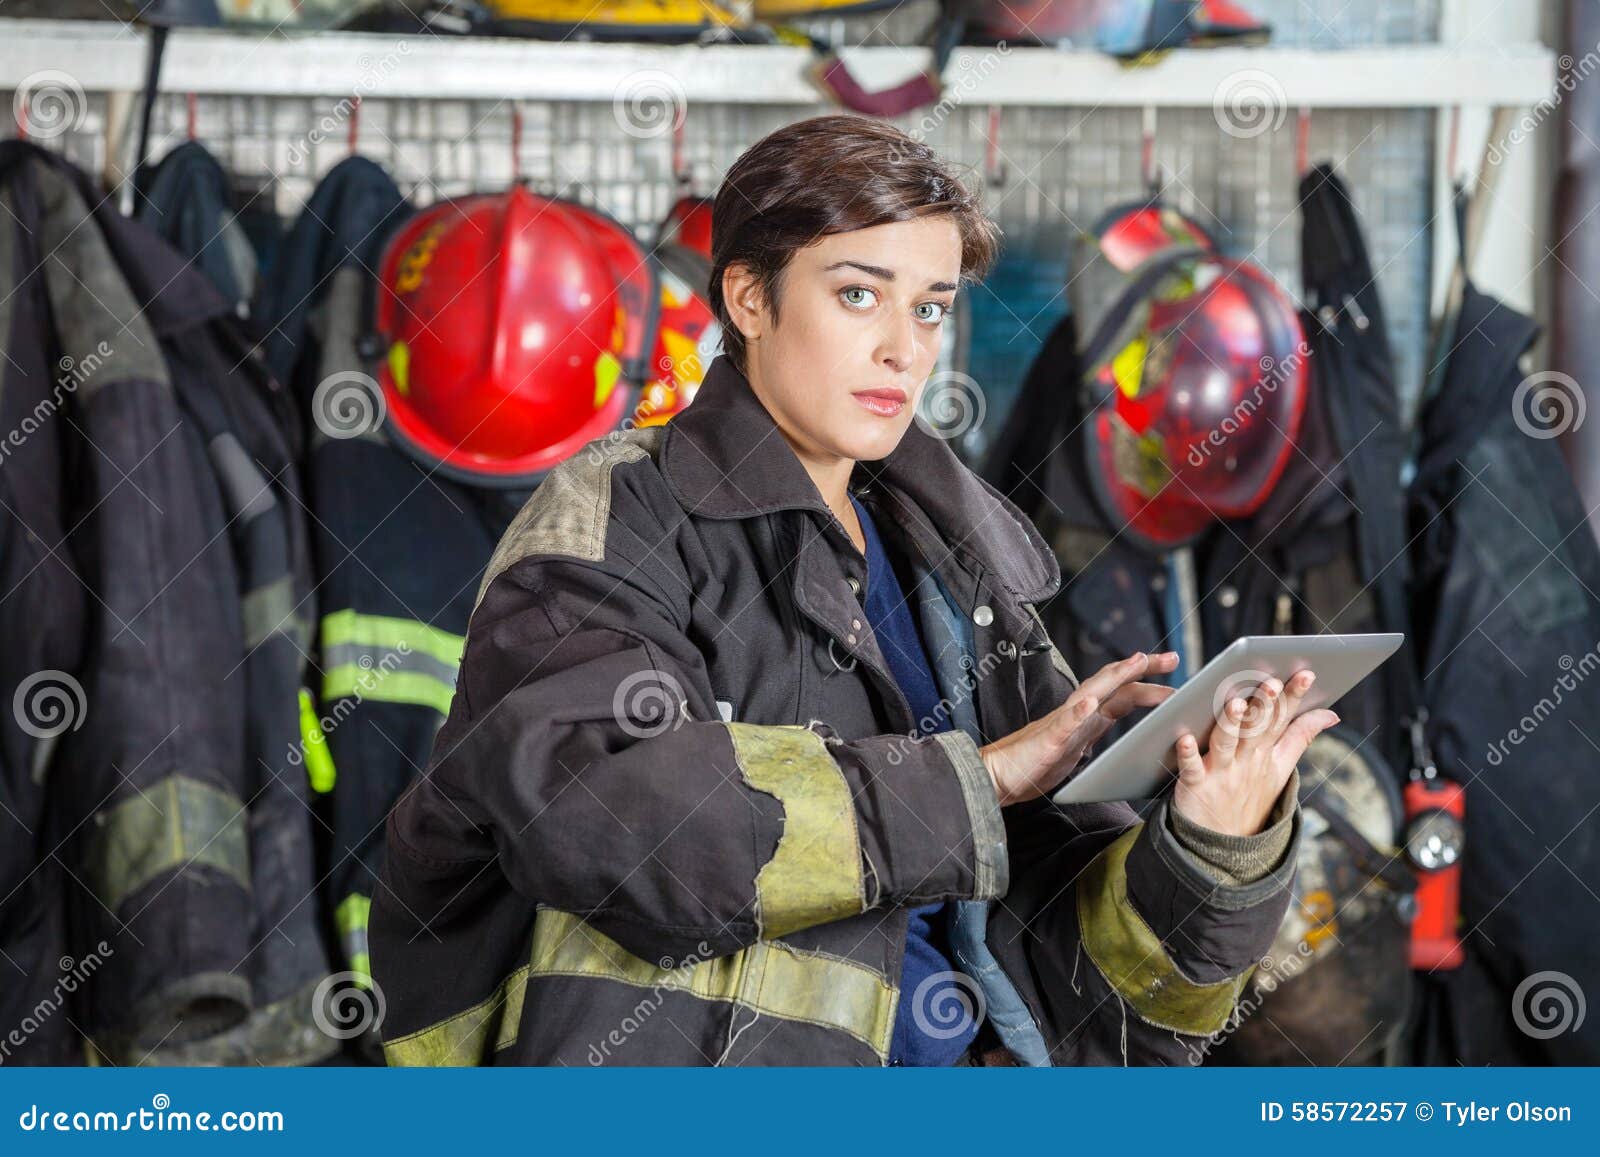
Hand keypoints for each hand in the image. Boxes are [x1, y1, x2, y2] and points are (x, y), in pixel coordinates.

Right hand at [979, 651, 1179, 806]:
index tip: (1171, 671)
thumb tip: (1117, 742)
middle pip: (1112, 684)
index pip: (1120, 693)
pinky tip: (1090, 703)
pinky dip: (1077, 712)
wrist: (996, 776)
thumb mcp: (1072, 751)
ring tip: (1137, 662)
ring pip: (1091, 694)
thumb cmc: (1031, 765)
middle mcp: (1075, 715)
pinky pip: (1063, 725)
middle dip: (1142, 668)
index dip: (1146, 681)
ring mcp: (1060, 725)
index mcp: (1084, 719)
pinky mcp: (1046, 742)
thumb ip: (1091, 738)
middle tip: (1171, 657)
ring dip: (1115, 676)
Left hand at [1172, 669, 1337, 835]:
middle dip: (1264, 705)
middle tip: (1271, 683)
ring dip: (1230, 724)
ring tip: (1234, 704)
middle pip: (1257, 728)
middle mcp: (1247, 760)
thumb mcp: (1281, 768)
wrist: (1226, 848)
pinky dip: (1188, 755)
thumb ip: (1301, 736)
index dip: (1294, 696)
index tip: (1306, 673)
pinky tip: (1184, 739)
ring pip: (1226, 743)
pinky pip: (1191, 769)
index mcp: (1268, 753)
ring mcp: (1222, 773)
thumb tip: (1332, 714)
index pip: (1283, 719)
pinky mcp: (1196, 787)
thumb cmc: (1251, 797)